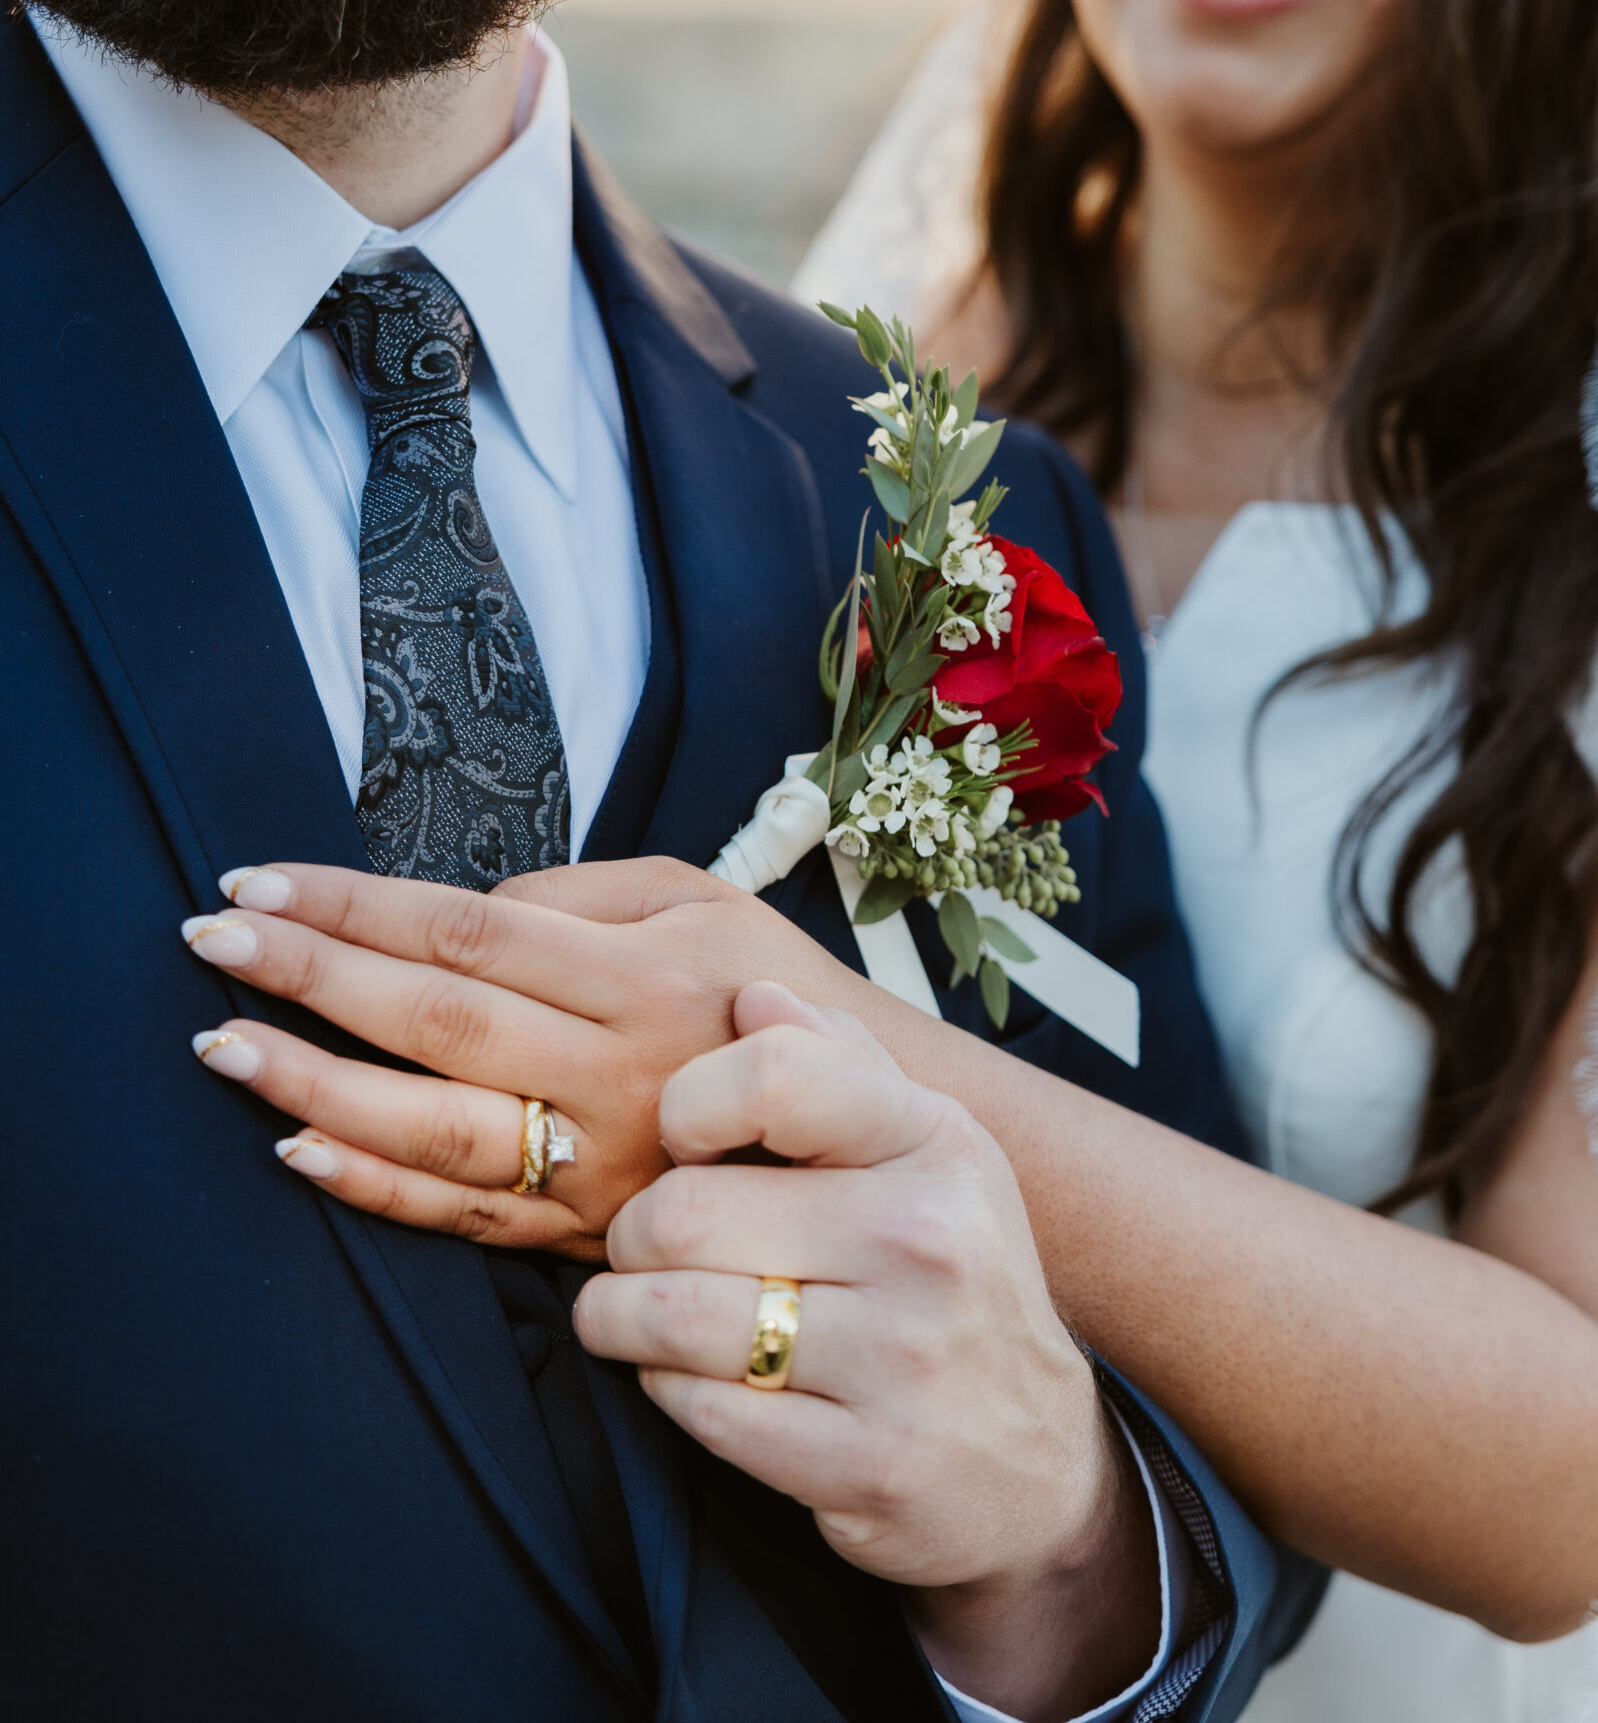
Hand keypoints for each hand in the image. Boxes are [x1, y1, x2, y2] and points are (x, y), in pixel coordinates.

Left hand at [180, 856, 859, 1257]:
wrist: (872, 1138)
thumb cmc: (771, 993)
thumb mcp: (705, 900)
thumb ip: (584, 897)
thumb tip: (464, 915)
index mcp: (645, 969)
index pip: (469, 931)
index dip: (357, 902)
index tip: (260, 877)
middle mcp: (616, 1067)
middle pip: (437, 1018)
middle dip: (311, 973)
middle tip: (210, 938)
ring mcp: (599, 1160)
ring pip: (436, 1123)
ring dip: (315, 1083)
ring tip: (223, 1047)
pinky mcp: (587, 1235)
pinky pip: (467, 1217)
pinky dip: (376, 1187)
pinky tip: (300, 1151)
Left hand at [577, 982, 1158, 1722]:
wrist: (1040, 1461)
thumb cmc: (954, 1279)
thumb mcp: (927, 1152)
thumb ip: (839, 1063)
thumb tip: (752, 994)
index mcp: (935, 1141)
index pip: (773, 1075)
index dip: (690, 1102)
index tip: (683, 1141)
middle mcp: (928, 1240)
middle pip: (683, 1211)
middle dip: (629, 1238)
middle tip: (639, 1251)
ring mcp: (903, 1360)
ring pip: (671, 1317)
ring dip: (620, 1320)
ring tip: (632, 1314)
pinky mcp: (869, 1466)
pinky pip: (700, 1413)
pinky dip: (666, 1391)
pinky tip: (691, 1379)